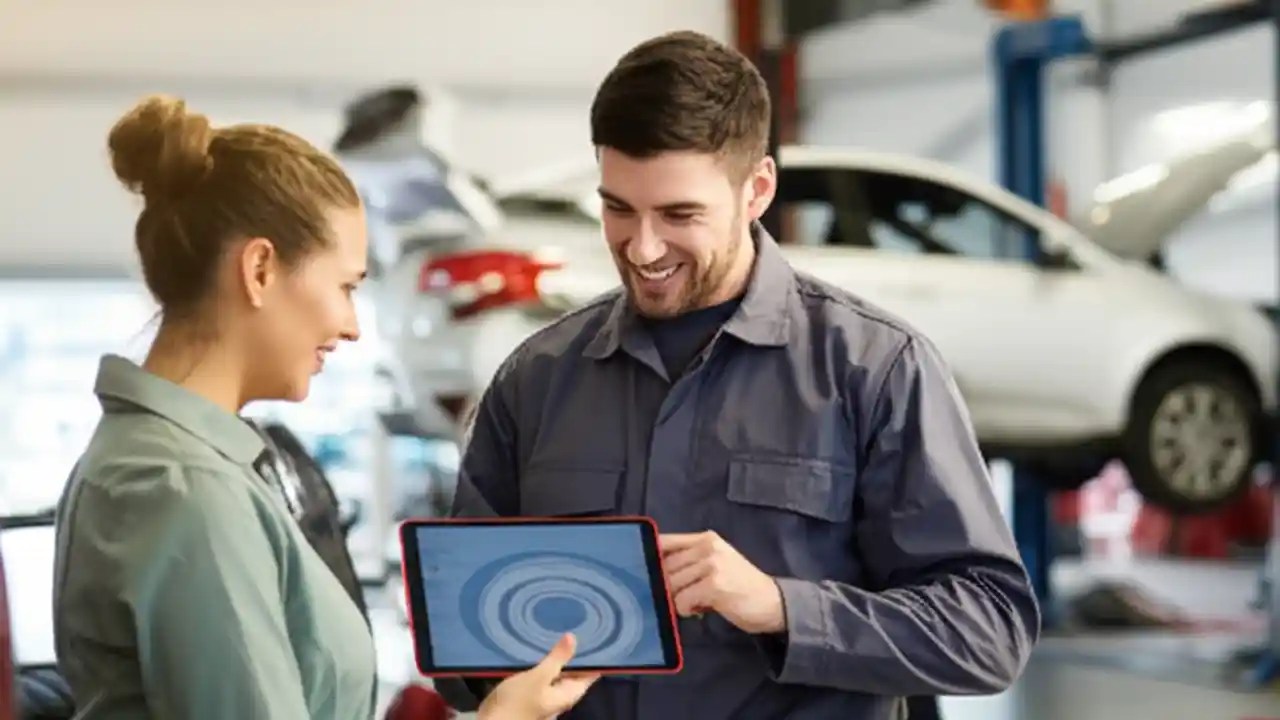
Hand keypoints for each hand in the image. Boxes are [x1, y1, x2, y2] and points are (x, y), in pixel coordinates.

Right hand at [477, 633, 599, 719]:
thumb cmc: (517, 702)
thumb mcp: (538, 677)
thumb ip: (557, 659)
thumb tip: (574, 638)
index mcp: (569, 694)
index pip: (590, 673)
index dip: (593, 655)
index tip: (594, 633)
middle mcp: (560, 696)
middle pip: (573, 672)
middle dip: (573, 652)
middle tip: (574, 624)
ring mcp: (545, 695)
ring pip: (556, 672)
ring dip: (556, 656)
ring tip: (557, 630)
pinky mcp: (531, 693)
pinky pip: (542, 675)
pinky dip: (543, 662)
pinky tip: (537, 648)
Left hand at [661, 531, 785, 634]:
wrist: (774, 602)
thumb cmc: (741, 586)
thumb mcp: (717, 562)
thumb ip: (690, 560)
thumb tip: (654, 569)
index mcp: (707, 539)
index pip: (666, 542)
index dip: (651, 557)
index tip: (644, 570)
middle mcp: (708, 547)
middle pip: (666, 567)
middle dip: (669, 586)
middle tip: (688, 595)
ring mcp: (712, 565)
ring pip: (672, 585)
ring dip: (680, 600)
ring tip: (700, 601)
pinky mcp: (714, 585)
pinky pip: (682, 601)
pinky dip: (687, 610)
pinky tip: (703, 608)